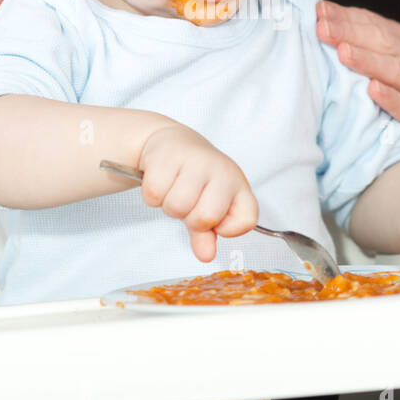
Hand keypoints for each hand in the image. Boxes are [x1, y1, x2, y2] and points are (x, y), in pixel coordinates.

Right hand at [137, 124, 259, 262]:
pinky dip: (153, 196)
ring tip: (174, 190)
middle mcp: (220, 170)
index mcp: (237, 184)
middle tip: (189, 203)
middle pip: (205, 217)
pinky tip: (162, 181)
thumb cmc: (196, 177)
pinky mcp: (166, 157)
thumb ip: (208, 234)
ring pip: (176, 207)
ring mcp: (194, 161)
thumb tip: (206, 256)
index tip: (217, 222)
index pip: (246, 220)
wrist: (173, 144)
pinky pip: (154, 195)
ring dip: (169, 206)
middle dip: (190, 218)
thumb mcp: (208, 205)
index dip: (229, 229)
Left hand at [315, 0, 399, 177]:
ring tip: (343, 52)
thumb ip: (369, 51)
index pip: (374, 24)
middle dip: (350, 32)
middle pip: (382, 42)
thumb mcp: (398, 67)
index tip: (319, 10)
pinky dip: (391, 98)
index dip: (346, 16)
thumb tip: (323, 33)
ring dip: (367, 60)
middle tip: (322, 26)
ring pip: (396, 70)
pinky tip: (373, 90)